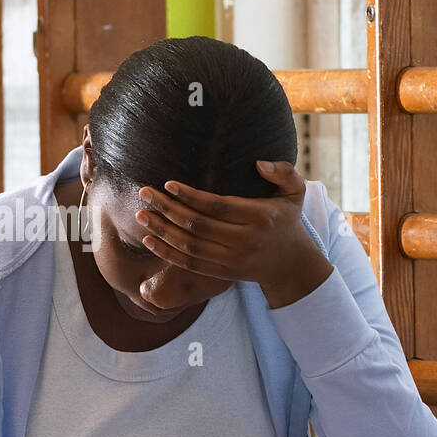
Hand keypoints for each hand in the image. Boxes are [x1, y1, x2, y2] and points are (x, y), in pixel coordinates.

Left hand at [134, 160, 333, 308]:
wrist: (290, 265)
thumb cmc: (287, 220)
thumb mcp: (296, 192)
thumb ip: (283, 172)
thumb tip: (258, 163)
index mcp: (259, 217)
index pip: (218, 206)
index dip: (191, 196)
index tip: (169, 184)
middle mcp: (244, 241)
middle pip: (198, 226)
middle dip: (168, 209)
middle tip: (145, 193)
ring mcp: (232, 260)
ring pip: (189, 246)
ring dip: (161, 230)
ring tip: (140, 214)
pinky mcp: (222, 273)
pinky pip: (189, 264)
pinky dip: (167, 253)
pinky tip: (149, 239)